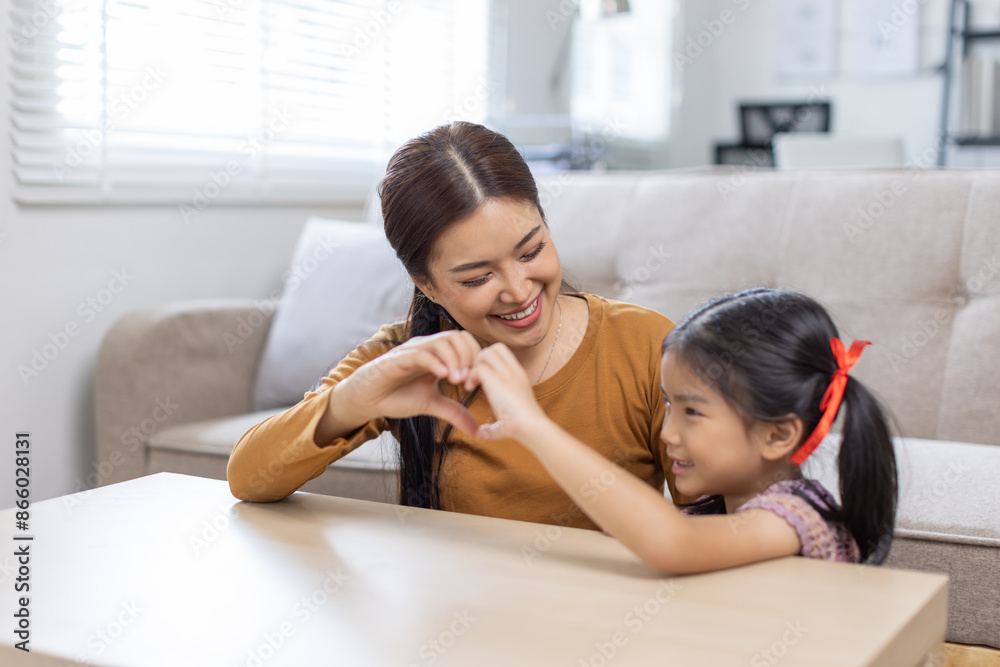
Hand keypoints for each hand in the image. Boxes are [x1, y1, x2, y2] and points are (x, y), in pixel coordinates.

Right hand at [333, 330, 481, 435]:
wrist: (367, 400)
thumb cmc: (397, 396)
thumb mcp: (431, 405)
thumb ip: (453, 412)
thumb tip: (476, 430)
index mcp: (436, 354)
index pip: (464, 341)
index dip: (474, 358)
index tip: (475, 381)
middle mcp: (426, 347)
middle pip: (457, 336)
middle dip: (468, 357)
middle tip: (469, 380)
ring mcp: (412, 351)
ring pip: (441, 341)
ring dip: (455, 359)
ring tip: (457, 380)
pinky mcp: (397, 359)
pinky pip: (420, 354)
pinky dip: (435, 362)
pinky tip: (443, 376)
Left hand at [465, 343, 549, 442]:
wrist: (531, 427)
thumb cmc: (522, 428)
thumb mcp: (508, 418)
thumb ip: (493, 423)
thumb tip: (480, 432)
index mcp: (518, 374)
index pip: (502, 351)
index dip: (487, 360)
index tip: (481, 378)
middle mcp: (513, 370)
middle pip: (492, 348)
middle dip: (478, 360)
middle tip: (473, 379)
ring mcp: (506, 373)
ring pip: (484, 353)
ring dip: (473, 366)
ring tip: (471, 384)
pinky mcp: (497, 380)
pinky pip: (477, 368)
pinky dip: (470, 377)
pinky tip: (469, 390)